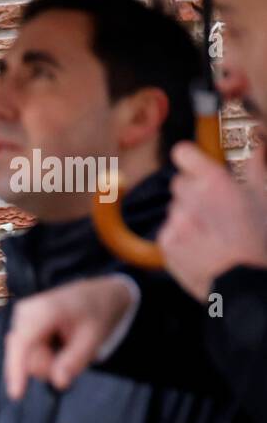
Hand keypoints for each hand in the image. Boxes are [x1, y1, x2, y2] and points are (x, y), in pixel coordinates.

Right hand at [3, 275, 134, 399]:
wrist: (97, 294)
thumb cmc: (97, 313)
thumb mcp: (94, 338)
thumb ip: (75, 361)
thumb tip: (59, 383)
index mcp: (43, 311)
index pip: (22, 344)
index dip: (16, 370)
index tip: (16, 395)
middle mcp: (24, 313)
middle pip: (26, 356)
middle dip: (48, 364)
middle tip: (74, 355)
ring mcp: (20, 319)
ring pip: (26, 358)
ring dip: (48, 361)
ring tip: (68, 346)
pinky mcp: (21, 325)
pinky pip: (26, 353)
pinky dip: (44, 355)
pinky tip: (58, 343)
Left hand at [160, 142, 266, 299]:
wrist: (244, 286)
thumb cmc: (260, 240)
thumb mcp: (265, 196)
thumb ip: (254, 165)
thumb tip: (251, 136)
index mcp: (212, 182)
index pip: (183, 153)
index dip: (191, 158)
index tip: (199, 164)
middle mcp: (187, 199)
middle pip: (180, 183)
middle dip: (195, 190)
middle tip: (218, 207)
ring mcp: (174, 223)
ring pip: (176, 209)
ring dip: (189, 215)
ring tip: (214, 233)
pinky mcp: (166, 245)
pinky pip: (169, 232)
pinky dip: (182, 237)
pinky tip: (203, 247)